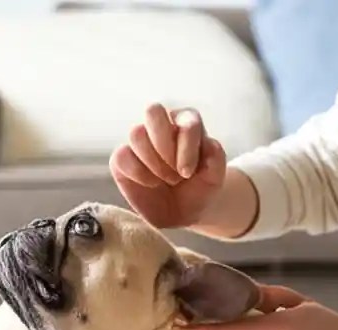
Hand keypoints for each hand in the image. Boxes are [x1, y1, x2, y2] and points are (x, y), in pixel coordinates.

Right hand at [110, 104, 226, 228]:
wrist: (184, 211)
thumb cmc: (199, 188)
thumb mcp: (215, 177)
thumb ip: (216, 157)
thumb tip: (208, 143)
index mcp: (187, 123)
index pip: (186, 122)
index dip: (186, 148)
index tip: (188, 173)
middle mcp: (162, 125)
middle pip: (153, 110)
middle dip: (163, 144)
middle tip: (174, 172)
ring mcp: (140, 140)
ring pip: (137, 133)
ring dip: (153, 163)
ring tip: (166, 180)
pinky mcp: (122, 158)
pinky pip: (122, 155)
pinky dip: (137, 173)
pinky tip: (151, 184)